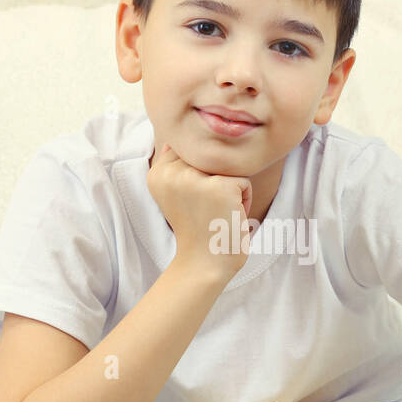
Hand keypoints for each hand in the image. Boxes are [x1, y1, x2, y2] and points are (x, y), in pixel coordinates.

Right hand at [147, 142, 252, 279]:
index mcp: (157, 173)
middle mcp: (172, 172)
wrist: (204, 263)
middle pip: (210, 158)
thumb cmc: (196, 229)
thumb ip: (174, 164)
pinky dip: (244, 200)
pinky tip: (229, 217)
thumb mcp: (174, 194)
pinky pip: (244, 181)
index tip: (194, 204)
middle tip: (207, 210)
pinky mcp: (221, 186)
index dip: (200, 177)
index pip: (190, 152)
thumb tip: (180, 138)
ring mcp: (196, 178)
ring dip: (230, 190)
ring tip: (218, 212)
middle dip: (216, 182)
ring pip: (227, 168)